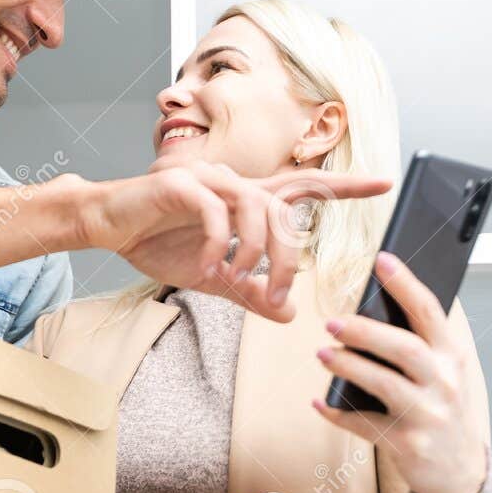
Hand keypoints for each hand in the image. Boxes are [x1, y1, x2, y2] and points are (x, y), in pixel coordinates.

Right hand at [72, 162, 391, 322]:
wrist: (108, 227)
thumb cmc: (159, 243)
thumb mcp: (213, 277)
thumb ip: (251, 292)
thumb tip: (288, 314)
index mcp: (248, 201)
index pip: (305, 187)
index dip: (345, 185)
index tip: (384, 184)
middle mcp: (235, 183)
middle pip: (285, 213)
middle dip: (287, 258)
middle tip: (277, 295)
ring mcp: (210, 179)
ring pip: (256, 210)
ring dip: (253, 253)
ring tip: (236, 281)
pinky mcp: (182, 184)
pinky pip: (216, 211)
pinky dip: (218, 243)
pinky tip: (209, 268)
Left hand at [313, 252, 489, 492]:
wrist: (459, 471)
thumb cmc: (442, 408)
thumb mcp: (443, 373)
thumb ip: (419, 343)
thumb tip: (373, 307)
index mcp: (453, 356)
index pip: (430, 311)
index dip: (406, 283)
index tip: (381, 259)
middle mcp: (445, 383)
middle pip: (404, 348)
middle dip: (365, 332)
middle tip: (331, 322)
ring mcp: (428, 416)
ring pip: (384, 385)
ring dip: (349, 367)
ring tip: (322, 354)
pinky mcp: (408, 445)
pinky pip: (364, 425)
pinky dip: (338, 414)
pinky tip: (318, 403)